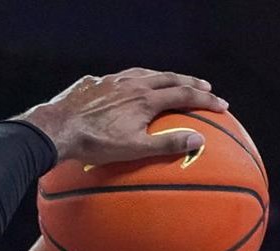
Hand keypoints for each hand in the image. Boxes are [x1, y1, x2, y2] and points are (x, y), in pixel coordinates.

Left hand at [20, 69, 226, 165]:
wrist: (57, 129)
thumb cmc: (95, 144)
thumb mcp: (135, 149)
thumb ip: (167, 144)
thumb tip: (199, 140)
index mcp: (146, 98)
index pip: (184, 95)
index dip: (205, 100)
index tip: (222, 105)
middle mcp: (132, 83)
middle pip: (168, 77)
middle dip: (189, 82)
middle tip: (204, 87)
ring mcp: (112, 80)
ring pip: (144, 73)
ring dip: (161, 77)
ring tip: (170, 81)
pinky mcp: (94, 82)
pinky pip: (120, 77)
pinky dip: (134, 79)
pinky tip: (129, 85)